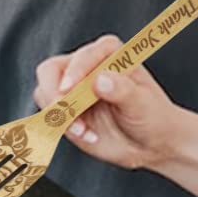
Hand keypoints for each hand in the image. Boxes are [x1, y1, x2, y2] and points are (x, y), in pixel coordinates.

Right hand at [32, 35, 183, 169]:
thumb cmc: (153, 117)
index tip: (68, 90)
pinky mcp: (65, 110)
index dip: (73, 72)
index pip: (82, 57)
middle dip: (53, 94)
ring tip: (85, 131)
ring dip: (59, 116)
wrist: (151, 143)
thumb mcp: (143, 104)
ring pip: (45, 94)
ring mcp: (73, 88)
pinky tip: (86, 135)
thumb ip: (123, 91)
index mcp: (109, 53)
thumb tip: (100, 79)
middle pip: (51, 70)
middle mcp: (86, 65)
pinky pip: (49, 116)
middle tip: (64, 114)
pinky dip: (60, 128)